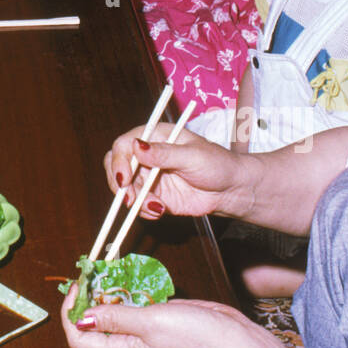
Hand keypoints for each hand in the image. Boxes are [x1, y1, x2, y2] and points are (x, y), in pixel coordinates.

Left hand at [61, 286, 240, 347]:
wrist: (233, 342)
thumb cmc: (195, 335)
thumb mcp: (151, 321)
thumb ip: (115, 318)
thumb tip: (81, 318)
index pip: (79, 342)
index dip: (71, 315)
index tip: (78, 288)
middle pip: (90, 336)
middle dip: (81, 309)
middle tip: (87, 283)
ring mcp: (144, 340)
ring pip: (110, 325)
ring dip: (103, 302)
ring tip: (105, 278)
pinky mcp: (157, 328)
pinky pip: (131, 317)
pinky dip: (124, 301)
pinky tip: (129, 284)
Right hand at [105, 120, 248, 217]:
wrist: (231, 190)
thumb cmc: (216, 163)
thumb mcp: (192, 156)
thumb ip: (163, 153)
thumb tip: (136, 146)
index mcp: (154, 136)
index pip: (123, 145)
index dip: (119, 161)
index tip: (124, 178)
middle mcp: (146, 155)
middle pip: (116, 166)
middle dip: (119, 184)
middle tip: (130, 199)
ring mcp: (148, 177)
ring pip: (124, 189)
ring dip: (134, 201)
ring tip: (157, 208)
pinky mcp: (153, 195)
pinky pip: (137, 204)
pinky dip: (143, 211)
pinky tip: (160, 211)